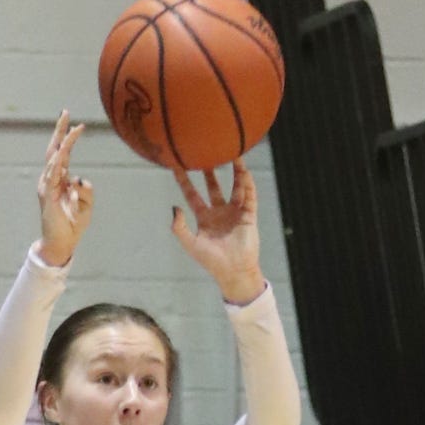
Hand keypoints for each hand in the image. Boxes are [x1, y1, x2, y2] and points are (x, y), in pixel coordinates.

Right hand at [38, 111, 93, 266]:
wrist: (62, 243)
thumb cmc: (73, 225)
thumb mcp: (86, 206)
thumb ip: (87, 192)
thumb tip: (80, 179)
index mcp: (60, 180)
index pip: (63, 154)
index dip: (69, 139)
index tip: (79, 124)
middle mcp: (51, 180)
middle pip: (54, 150)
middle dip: (60, 131)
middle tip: (65, 112)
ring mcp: (47, 187)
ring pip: (54, 160)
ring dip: (63, 144)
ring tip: (72, 130)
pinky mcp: (47, 197)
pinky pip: (51, 177)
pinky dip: (57, 165)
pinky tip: (63, 154)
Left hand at [170, 158, 264, 303]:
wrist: (234, 272)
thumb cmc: (211, 261)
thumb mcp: (191, 243)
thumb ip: (179, 227)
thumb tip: (175, 207)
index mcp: (205, 219)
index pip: (192, 195)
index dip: (184, 181)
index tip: (177, 165)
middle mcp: (220, 213)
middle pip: (214, 187)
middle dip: (209, 171)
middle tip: (205, 153)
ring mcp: (235, 214)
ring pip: (235, 188)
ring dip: (235, 172)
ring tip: (233, 154)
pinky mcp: (249, 217)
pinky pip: (249, 197)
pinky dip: (248, 184)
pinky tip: (245, 171)